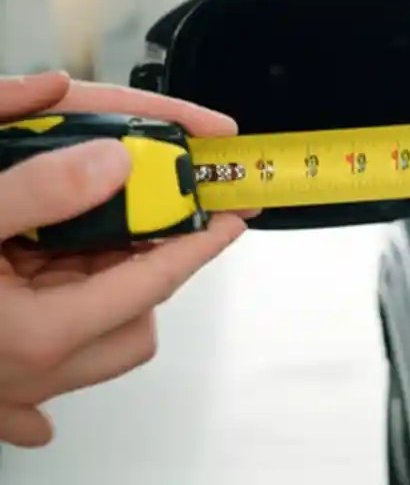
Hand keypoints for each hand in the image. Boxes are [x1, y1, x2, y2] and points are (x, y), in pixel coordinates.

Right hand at [0, 71, 251, 446]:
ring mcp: (8, 400)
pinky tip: (43, 318)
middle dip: (153, 273)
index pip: (154, 281)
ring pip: (100, 352)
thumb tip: (110, 162)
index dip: (201, 243)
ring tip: (89, 250)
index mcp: (41, 336)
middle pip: (137, 323)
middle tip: (147, 221)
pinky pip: (38, 400)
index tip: (234, 215)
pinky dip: (59, 358)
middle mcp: (35, 379)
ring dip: (109, 304)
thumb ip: (36, 192)